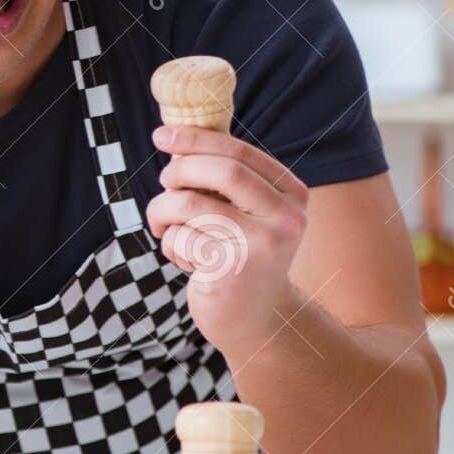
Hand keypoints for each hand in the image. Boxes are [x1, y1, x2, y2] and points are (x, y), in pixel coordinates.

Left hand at [146, 124, 309, 356]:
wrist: (256, 319)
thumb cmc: (239, 255)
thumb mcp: (246, 213)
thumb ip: (224, 179)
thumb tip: (175, 137)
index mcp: (292, 194)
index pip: (240, 153)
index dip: (196, 139)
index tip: (161, 135)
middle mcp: (286, 218)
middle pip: (221, 172)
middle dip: (180, 171)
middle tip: (164, 183)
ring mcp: (263, 246)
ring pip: (190, 204)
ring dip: (163, 211)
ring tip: (165, 227)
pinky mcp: (233, 271)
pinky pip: (182, 238)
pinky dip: (171, 244)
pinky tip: (185, 260)